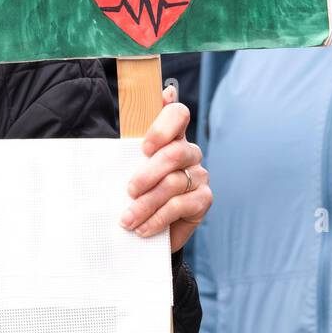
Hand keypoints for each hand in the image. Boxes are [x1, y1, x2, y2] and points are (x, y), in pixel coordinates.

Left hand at [120, 83, 211, 249]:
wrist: (148, 228)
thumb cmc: (137, 190)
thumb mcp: (130, 166)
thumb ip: (133, 142)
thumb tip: (145, 104)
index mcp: (171, 135)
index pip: (178, 114)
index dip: (163, 128)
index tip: (144, 148)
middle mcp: (189, 152)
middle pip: (174, 153)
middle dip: (147, 174)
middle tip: (129, 191)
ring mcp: (199, 175)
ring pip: (173, 183)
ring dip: (146, 204)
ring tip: (127, 219)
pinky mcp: (204, 199)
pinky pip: (179, 206)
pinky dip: (157, 219)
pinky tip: (142, 228)